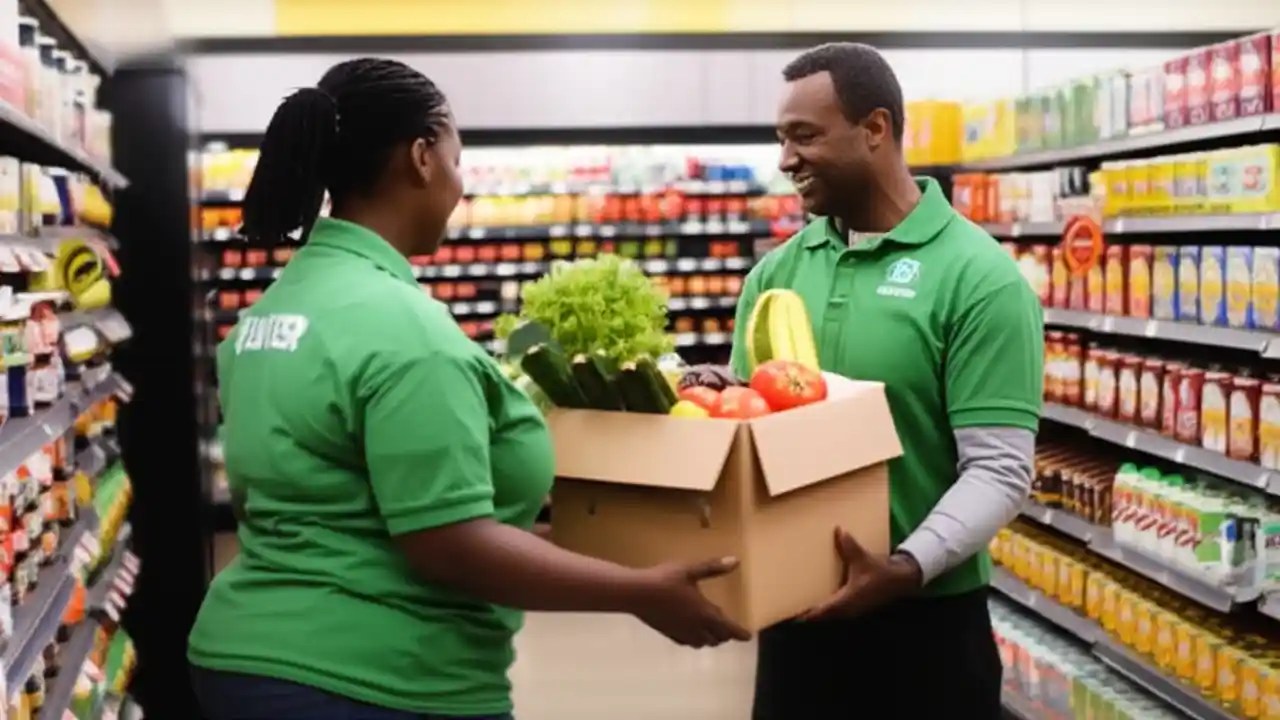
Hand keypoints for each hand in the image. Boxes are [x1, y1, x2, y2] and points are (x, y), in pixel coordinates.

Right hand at [630, 557, 752, 647]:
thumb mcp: (690, 570)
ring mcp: (681, 632)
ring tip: (712, 632)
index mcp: (704, 613)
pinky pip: (686, 642)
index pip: (728, 628)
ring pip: (701, 643)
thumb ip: (712, 567)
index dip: (739, 633)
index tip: (748, 637)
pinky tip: (690, 633)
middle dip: (726, 636)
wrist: (636, 593)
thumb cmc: (665, 580)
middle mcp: (695, 627)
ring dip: (710, 639)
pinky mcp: (668, 633)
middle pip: (716, 639)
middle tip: (730, 630)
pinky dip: (693, 640)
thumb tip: (735, 561)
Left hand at [797, 527, 922, 621]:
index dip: (807, 614)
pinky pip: (834, 609)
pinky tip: (816, 595)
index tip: (792, 614)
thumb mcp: (864, 558)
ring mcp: (851, 610)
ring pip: (828, 613)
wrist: (900, 580)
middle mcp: (847, 609)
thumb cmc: (881, 573)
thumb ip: (849, 546)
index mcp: (847, 600)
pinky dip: (824, 605)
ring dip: (816, 609)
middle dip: (807, 612)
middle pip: (822, 615)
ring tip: (798, 602)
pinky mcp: (853, 606)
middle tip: (788, 606)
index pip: (822, 612)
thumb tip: (838, 531)